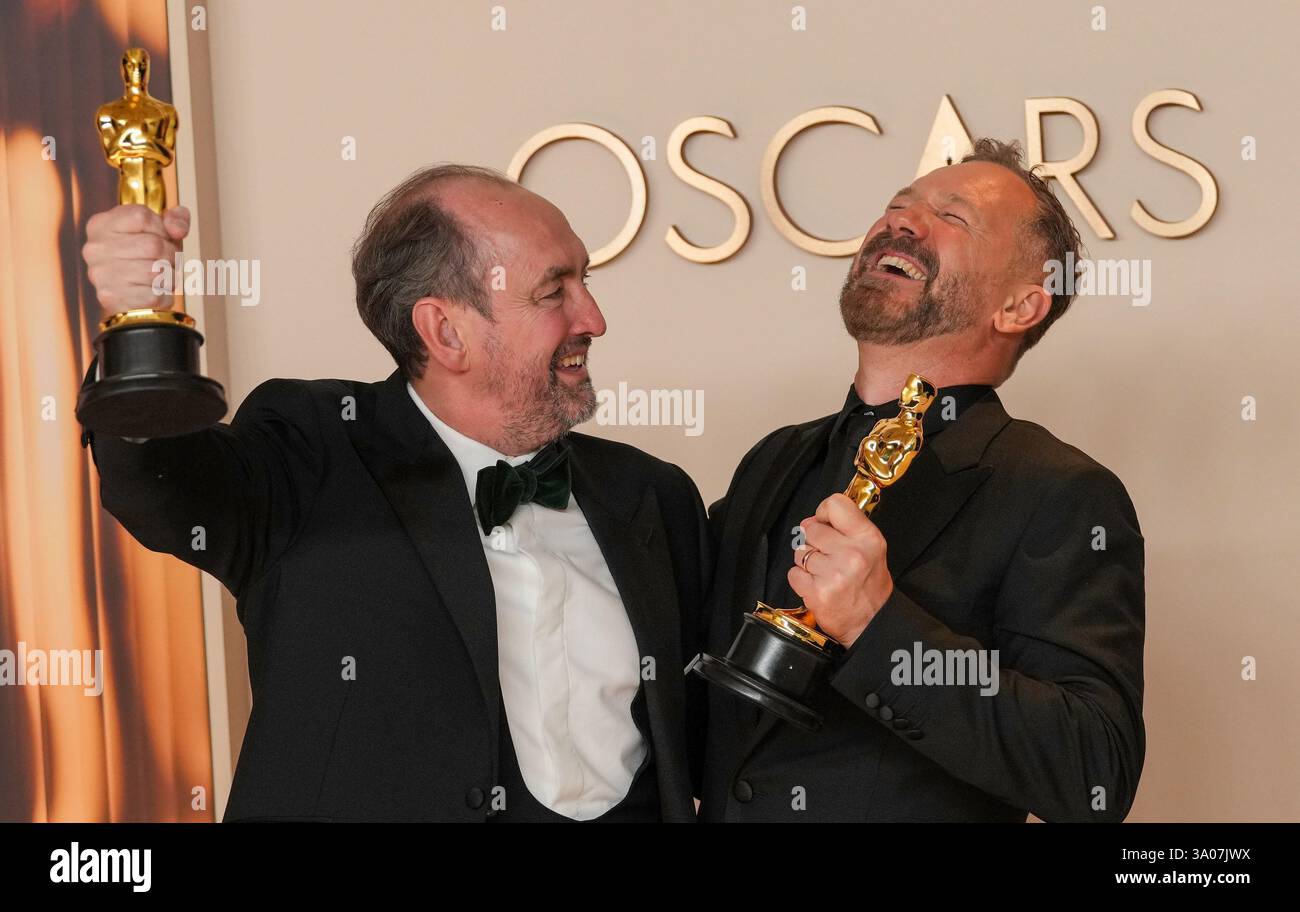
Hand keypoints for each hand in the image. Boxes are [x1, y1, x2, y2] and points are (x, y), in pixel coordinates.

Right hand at [82, 204, 188, 313]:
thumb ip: (176, 220)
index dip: (162, 229)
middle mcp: (95, 249)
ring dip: (169, 277)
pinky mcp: (113, 299)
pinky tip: (152, 293)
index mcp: (101, 225)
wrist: (132, 304)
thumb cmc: (147, 261)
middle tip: (163, 262)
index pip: (142, 216)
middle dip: (170, 255)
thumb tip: (177, 229)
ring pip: (156, 271)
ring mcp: (101, 275)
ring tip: (158, 278)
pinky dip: (164, 296)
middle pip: (153, 244)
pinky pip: (156, 295)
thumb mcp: (162, 232)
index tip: (160, 238)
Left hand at [788, 493, 893, 647]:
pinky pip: (793, 573)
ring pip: (800, 552)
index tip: (825, 523)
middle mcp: (852, 554)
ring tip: (825, 573)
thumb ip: (846, 528)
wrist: (871, 624)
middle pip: (811, 528)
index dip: (824, 512)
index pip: (835, 504)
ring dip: (807, 562)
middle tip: (828, 556)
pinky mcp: (817, 592)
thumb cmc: (869, 587)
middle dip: (814, 541)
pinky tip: (817, 585)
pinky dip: (801, 579)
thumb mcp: (871, 549)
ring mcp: (833, 574)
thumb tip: (813, 518)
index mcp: (868, 538)